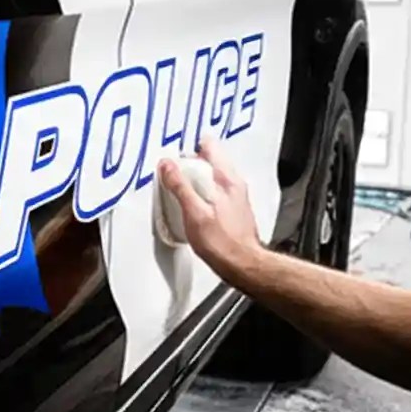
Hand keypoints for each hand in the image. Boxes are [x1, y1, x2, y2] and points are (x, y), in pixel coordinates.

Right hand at [156, 135, 261, 277]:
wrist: (241, 265)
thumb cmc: (222, 243)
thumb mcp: (194, 212)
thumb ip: (180, 186)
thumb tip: (168, 166)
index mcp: (227, 179)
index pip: (209, 146)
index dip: (189, 149)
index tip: (175, 159)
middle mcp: (234, 184)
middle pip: (208, 161)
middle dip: (189, 165)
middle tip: (173, 177)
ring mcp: (235, 196)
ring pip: (211, 177)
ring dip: (194, 181)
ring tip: (180, 194)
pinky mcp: (232, 209)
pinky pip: (213, 191)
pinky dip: (201, 194)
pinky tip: (192, 208)